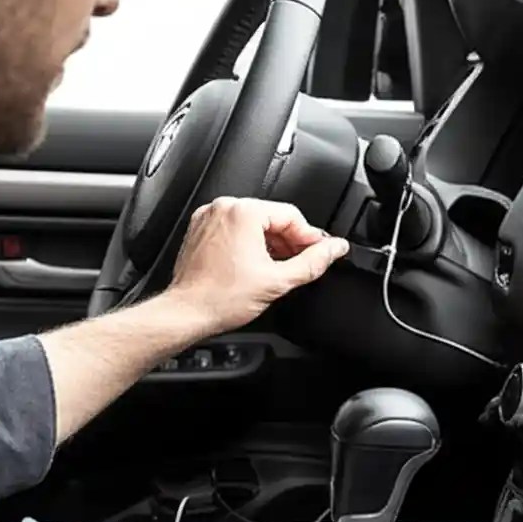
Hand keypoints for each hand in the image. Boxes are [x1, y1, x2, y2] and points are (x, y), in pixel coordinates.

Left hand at [166, 197, 348, 332]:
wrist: (187, 313)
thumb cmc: (221, 298)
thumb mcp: (278, 280)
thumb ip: (313, 262)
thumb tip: (335, 249)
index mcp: (243, 212)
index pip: (292, 215)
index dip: (310, 237)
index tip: (321, 252)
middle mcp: (224, 208)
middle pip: (273, 217)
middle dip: (290, 241)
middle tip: (302, 263)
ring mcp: (210, 218)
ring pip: (254, 223)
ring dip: (271, 243)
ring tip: (278, 268)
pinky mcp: (201, 230)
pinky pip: (235, 229)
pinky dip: (249, 244)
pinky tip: (256, 266)